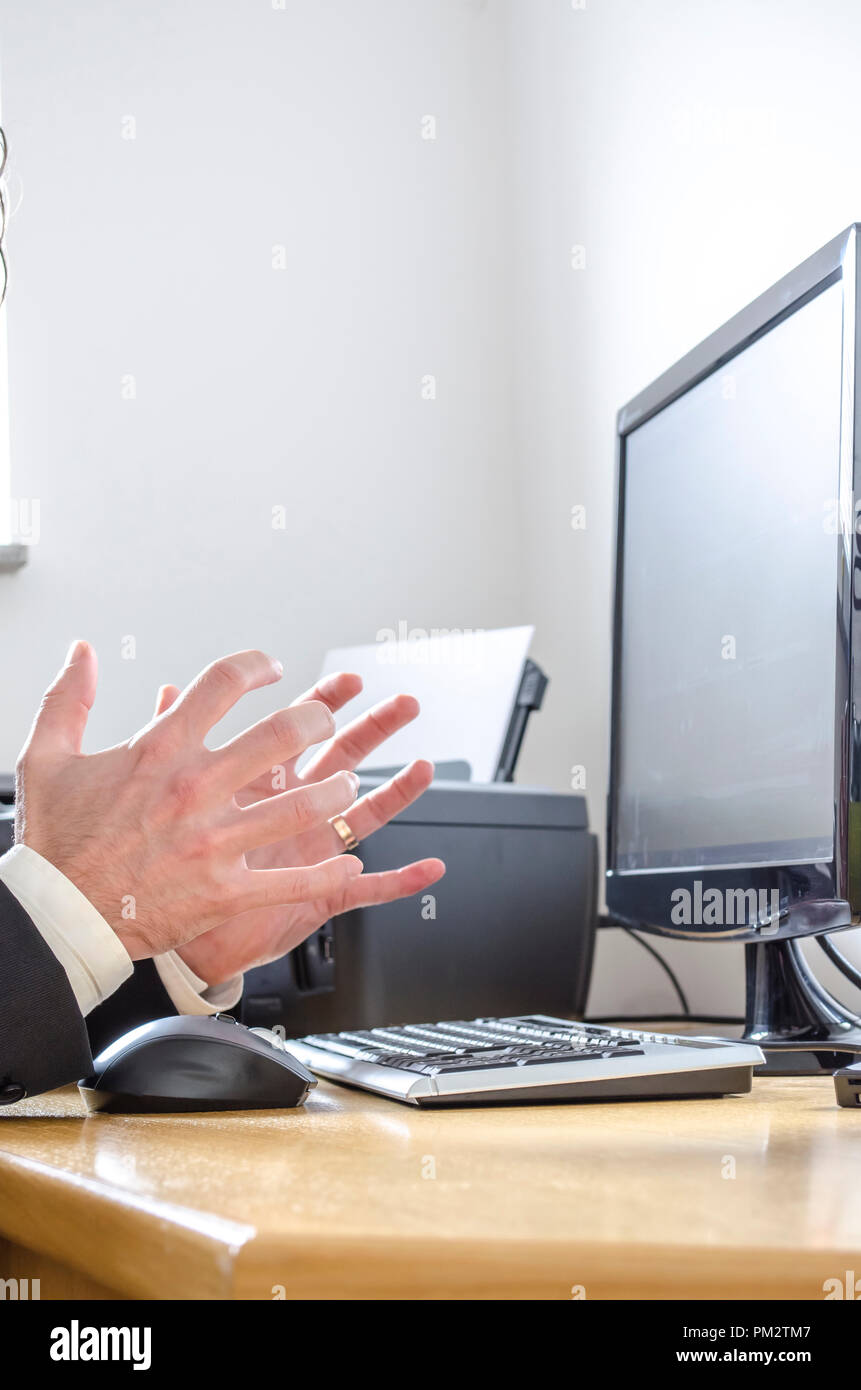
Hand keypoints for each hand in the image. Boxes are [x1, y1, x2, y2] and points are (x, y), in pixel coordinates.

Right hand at [15, 642, 364, 958]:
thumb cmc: (58, 841)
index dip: (255, 665)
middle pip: (280, 734)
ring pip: (301, 804)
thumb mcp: (46, 757)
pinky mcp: (225, 891)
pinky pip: (293, 882)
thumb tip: (83, 652)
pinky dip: (328, 875)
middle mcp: (195, 789)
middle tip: (327, 719)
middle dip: (317, 718)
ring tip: (347, 784)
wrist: (59, 916)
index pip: (222, 683)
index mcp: (160, 750)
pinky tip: (347, 866)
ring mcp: (215, 842)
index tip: (269, 668)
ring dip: (336, 791)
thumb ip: (69, 698)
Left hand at [155, 671, 445, 984]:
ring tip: (424, 770)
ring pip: (363, 816)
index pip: (299, 732)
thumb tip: (163, 691)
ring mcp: (309, 852)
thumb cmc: (166, 864)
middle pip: (342, 761)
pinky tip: (428, 869)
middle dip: (374, 729)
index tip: (350, 680)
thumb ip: (174, 743)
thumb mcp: (167, 797)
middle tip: (404, 703)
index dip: (325, 703)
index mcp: (261, 785)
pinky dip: (398, 881)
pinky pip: (365, 889)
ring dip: (395, 793)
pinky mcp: (315, 895)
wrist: (164, 930)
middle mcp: (292, 813)